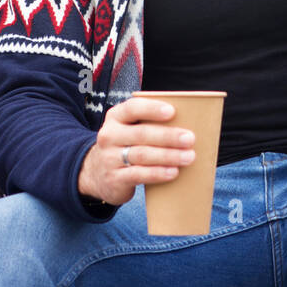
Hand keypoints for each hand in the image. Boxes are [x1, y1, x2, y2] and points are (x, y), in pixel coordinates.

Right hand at [76, 97, 195, 205]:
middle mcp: (109, 135)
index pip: (132, 108)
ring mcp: (109, 158)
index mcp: (115, 117)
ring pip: (142, 155)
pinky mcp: (114, 178)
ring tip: (188, 157)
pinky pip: (139, 174)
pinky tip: (173, 172)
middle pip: (141, 134)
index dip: (152, 109)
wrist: (97, 174)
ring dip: (168, 155)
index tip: (172, 111)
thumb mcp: (129, 131)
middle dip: (168, 136)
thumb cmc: (125, 146)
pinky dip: (158, 173)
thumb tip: (185, 126)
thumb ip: (149, 125)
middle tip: (190, 138)